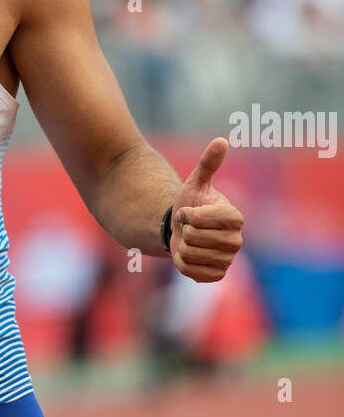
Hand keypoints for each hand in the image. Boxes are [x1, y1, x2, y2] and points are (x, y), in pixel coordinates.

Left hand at [170, 138, 243, 283]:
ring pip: (188, 254)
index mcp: (235, 218)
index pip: (199, 219)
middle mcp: (236, 241)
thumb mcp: (196, 182)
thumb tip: (221, 141)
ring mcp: (227, 260)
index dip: (187, 214)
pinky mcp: (216, 275)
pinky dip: (180, 262)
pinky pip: (188, 270)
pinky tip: (188, 254)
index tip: (189, 211)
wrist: (183, 230)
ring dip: (180, 245)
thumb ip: (208, 163)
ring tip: (189, 240)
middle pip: (192, 237)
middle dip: (183, 230)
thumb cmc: (192, 203)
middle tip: (188, 226)